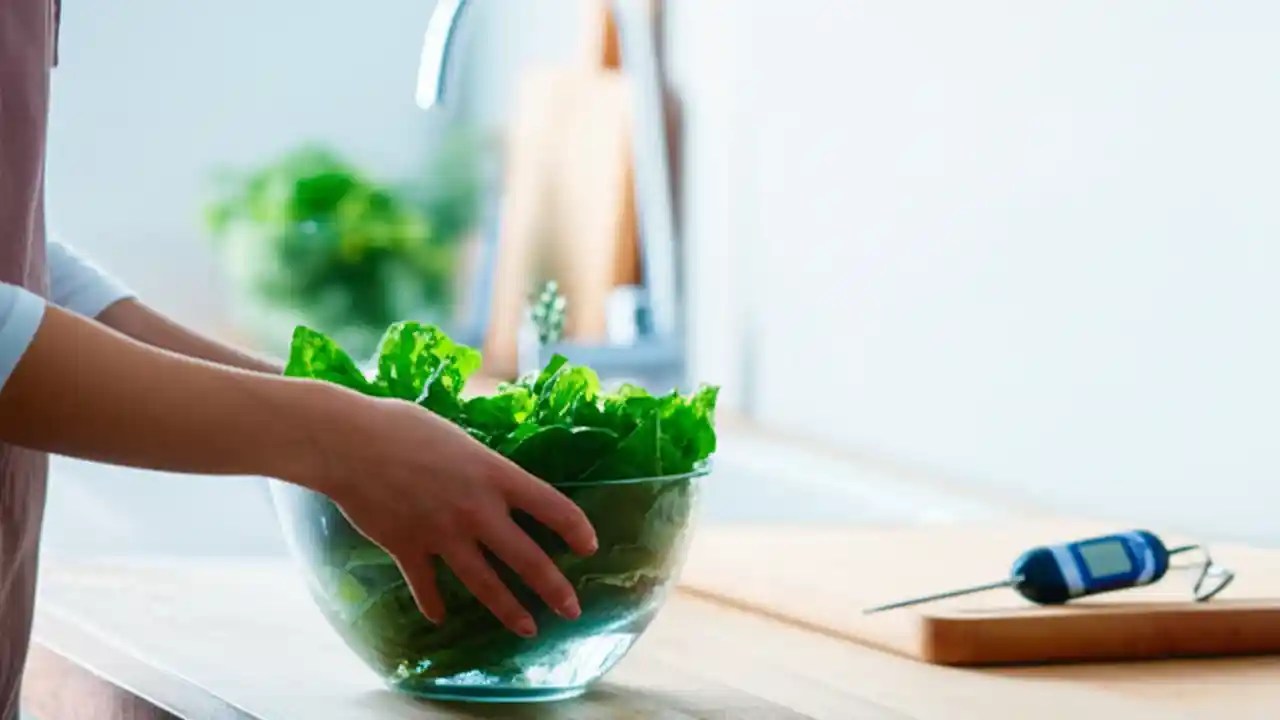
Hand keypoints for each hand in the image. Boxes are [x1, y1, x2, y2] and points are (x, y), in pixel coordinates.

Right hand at [301, 391, 597, 637]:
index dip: (576, 529)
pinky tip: (438, 617)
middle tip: (572, 610)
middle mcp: (476, 509)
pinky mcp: (408, 548)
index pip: (552, 506)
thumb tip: (491, 478)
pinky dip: (433, 603)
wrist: (349, 442)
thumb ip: (479, 465)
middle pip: (527, 558)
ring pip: (485, 584)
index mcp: (494, 474)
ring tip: (529, 628)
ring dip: (509, 610)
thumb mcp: (458, 437)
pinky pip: (426, 586)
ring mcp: (443, 534)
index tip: (590, 547)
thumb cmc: (401, 426)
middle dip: (553, 588)